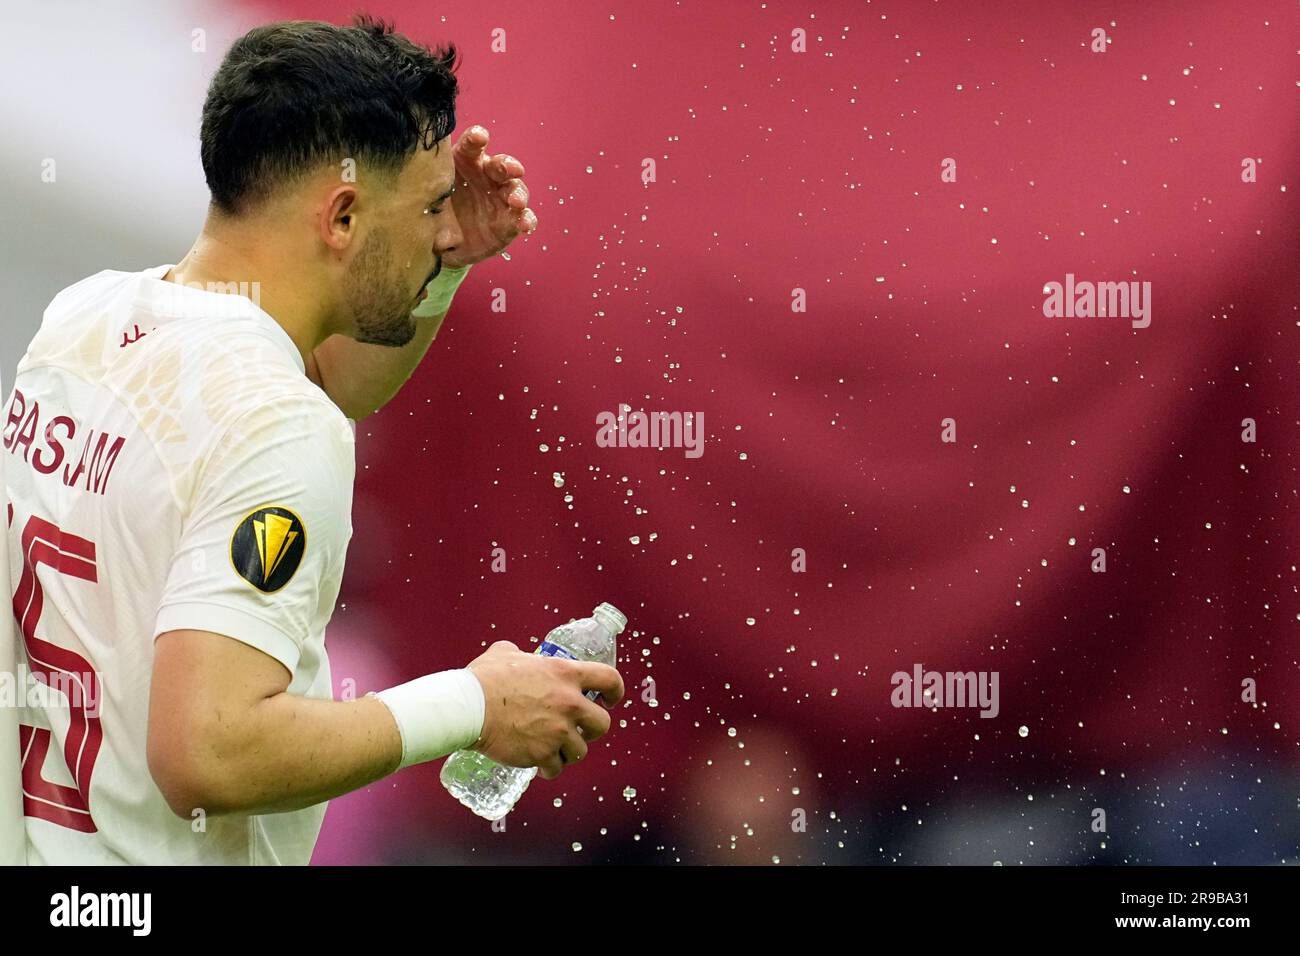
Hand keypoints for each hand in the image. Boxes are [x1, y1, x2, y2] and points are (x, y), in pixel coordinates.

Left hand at [441, 125, 537, 268]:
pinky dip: (526, 220)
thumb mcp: (424, 209)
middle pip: (500, 165)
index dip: (476, 140)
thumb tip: (432, 227)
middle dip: (507, 165)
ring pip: (515, 189)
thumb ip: (429, 210)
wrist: (441, 243)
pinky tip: (525, 224)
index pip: (471, 147)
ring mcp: (500, 199)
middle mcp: (485, 176)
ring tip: (516, 202)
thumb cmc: (432, 215)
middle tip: (511, 168)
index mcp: (463, 163)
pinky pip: (522, 218)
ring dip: (518, 193)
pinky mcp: (508, 221)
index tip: (479, 137)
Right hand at [466, 640, 623, 779]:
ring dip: (568, 752)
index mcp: (565, 674)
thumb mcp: (505, 653)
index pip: (609, 679)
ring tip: (553, 749)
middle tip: (579, 730)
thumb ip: (520, 654)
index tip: (610, 700)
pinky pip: (556, 768)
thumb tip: (516, 655)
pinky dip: (549, 768)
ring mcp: (558, 731)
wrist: (469, 708)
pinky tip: (540, 764)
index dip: (615, 691)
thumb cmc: (484, 678)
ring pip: (580, 751)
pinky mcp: (543, 754)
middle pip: (603, 724)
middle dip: (593, 730)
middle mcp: (568, 703)